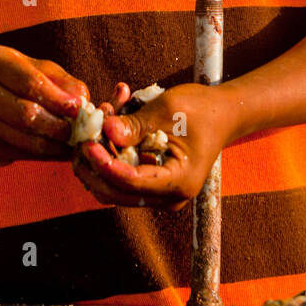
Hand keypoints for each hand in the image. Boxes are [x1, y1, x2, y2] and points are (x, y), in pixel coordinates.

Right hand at [0, 45, 87, 167]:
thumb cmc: (10, 80)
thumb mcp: (34, 68)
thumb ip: (60, 80)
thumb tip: (83, 100)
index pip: (29, 82)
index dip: (57, 98)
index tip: (79, 108)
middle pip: (24, 114)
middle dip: (57, 125)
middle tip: (79, 131)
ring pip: (22, 138)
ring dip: (53, 145)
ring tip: (73, 143)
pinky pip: (18, 153)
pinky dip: (43, 155)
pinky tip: (58, 151)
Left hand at [72, 82, 238, 209]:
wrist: (224, 114)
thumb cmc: (202, 109)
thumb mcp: (168, 108)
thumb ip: (135, 123)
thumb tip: (105, 130)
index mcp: (179, 182)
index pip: (131, 182)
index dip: (104, 163)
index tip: (87, 142)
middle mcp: (169, 196)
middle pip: (114, 192)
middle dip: (93, 164)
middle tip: (82, 134)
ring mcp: (159, 193)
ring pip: (112, 186)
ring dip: (99, 155)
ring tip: (103, 116)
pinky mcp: (151, 183)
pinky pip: (120, 175)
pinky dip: (110, 152)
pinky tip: (112, 120)